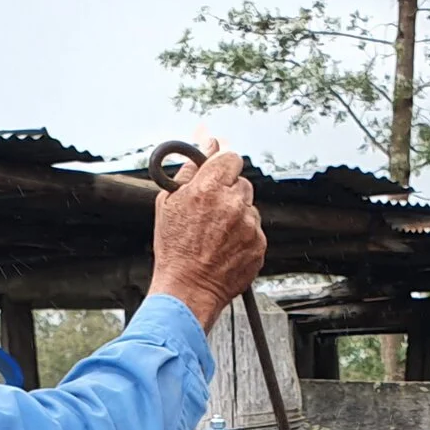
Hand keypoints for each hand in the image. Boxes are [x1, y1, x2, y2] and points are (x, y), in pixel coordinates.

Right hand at [150, 139, 265, 329]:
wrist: (187, 289)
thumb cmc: (174, 248)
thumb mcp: (169, 202)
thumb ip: (190, 168)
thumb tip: (206, 139)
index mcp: (209, 188)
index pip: (231, 157)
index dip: (222, 165)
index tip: (216, 174)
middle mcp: (234, 204)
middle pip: (242, 182)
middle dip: (228, 192)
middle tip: (210, 212)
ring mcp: (250, 226)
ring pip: (249, 207)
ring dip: (236, 215)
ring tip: (215, 235)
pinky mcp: (259, 245)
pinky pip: (255, 230)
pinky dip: (243, 236)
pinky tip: (224, 247)